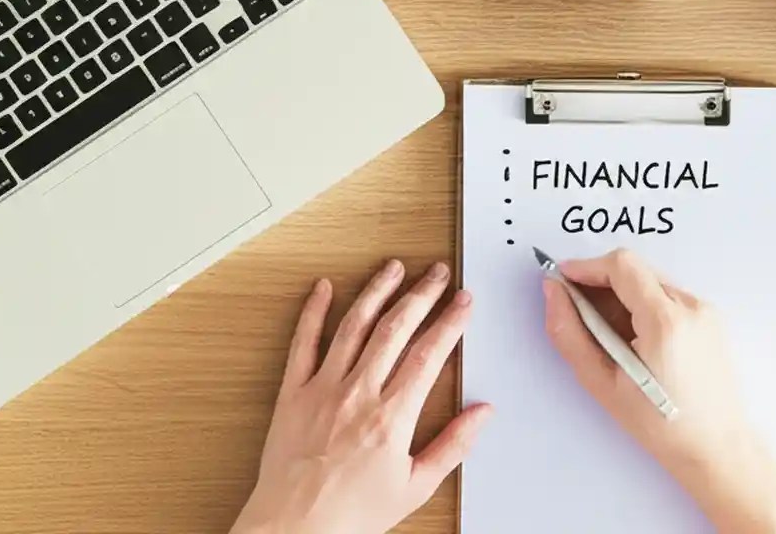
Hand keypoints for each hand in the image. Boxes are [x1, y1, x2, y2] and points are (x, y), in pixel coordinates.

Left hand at [231, 260, 492, 533]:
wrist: (295, 528)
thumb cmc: (351, 514)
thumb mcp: (416, 487)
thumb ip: (452, 446)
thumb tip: (482, 413)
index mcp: (392, 417)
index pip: (429, 354)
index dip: (450, 321)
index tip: (464, 302)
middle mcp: (358, 394)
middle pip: (396, 329)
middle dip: (421, 294)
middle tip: (438, 274)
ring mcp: (323, 389)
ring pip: (354, 326)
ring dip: (377, 291)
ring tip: (393, 268)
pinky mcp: (293, 394)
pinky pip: (303, 343)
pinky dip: (313, 312)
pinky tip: (324, 288)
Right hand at [544, 249, 775, 533]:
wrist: (715, 446)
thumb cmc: (662, 424)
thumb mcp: (602, 383)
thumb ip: (570, 333)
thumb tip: (554, 295)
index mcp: (665, 322)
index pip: (621, 266)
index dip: (585, 266)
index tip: (563, 278)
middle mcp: (690, 307)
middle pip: (635, 270)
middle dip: (601, 283)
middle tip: (580, 314)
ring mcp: (704, 310)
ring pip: (650, 281)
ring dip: (622, 296)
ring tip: (611, 338)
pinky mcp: (709, 318)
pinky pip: (667, 296)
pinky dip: (643, 307)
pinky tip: (636, 341)